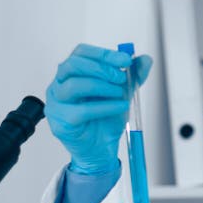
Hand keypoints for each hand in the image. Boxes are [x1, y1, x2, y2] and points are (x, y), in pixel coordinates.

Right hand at [45, 44, 151, 174]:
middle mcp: (59, 85)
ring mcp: (56, 104)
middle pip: (73, 65)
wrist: (102, 149)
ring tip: (121, 94)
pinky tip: (121, 107)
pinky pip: (81, 110)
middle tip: (122, 77)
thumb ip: (133, 77)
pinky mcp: (61, 122)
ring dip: (102, 86)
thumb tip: (145, 59)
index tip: (126, 60)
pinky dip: (105, 107)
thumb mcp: (123, 94)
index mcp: (71, 74)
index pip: (81, 53)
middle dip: (101, 68)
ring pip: (74, 85)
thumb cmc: (106, 119)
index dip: (104, 54)